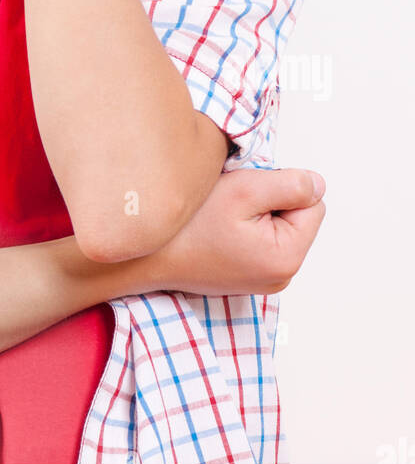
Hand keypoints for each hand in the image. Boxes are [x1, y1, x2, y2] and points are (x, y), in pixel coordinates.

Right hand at [142, 167, 326, 296]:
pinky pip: (261, 239)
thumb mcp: (244, 190)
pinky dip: (244, 227)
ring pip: (278, 225)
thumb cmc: (189, 224)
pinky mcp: (248, 277)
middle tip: (232, 204)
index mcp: (287, 258)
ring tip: (223, 216)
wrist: (146, 256)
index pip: (313, 203)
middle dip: (270, 201)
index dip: (281, 187)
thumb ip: (290, 184)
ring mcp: (265, 280)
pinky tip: (219, 229)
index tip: (247, 193)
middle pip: (297, 216)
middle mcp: (282, 276)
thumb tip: (318, 184)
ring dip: (255, 212)